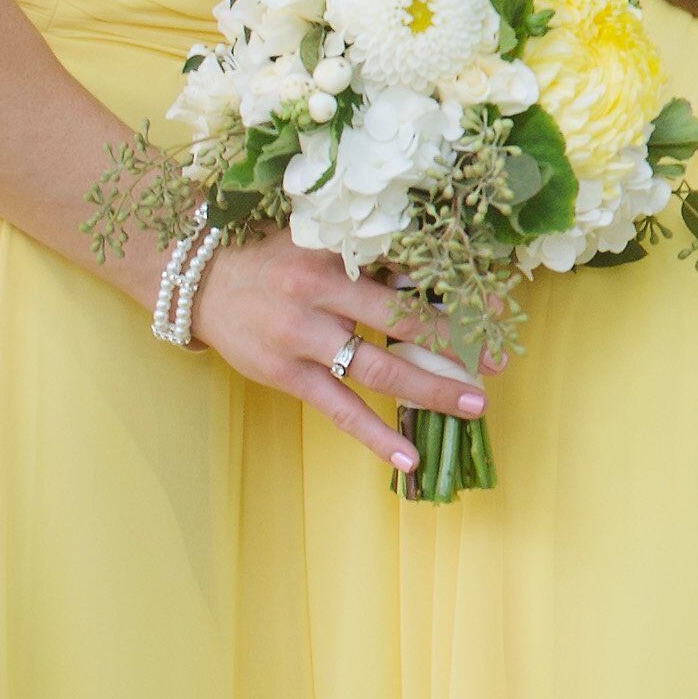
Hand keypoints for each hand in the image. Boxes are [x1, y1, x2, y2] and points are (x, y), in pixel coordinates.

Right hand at [191, 237, 491, 473]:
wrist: (197, 279)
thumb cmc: (272, 254)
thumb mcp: (322, 240)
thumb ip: (371, 255)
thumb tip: (437, 272)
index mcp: (336, 253)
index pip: (410, 272)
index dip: (458, 292)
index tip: (500, 309)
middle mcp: (320, 294)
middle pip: (403, 320)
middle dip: (457, 342)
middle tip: (500, 362)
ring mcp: (300, 338)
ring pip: (379, 368)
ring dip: (431, 389)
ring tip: (476, 405)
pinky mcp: (284, 375)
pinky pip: (339, 409)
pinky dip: (375, 435)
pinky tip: (408, 457)